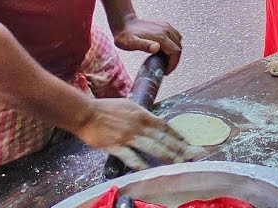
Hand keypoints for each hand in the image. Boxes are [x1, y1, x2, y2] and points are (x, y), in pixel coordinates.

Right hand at [74, 98, 193, 170]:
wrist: (85, 112)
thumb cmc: (105, 108)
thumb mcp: (128, 106)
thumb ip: (141, 115)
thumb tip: (153, 121)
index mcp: (142, 114)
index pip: (165, 126)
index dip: (178, 135)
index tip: (188, 143)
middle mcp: (139, 125)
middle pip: (163, 138)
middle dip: (179, 148)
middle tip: (192, 156)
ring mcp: (128, 136)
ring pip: (153, 147)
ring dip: (168, 156)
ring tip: (179, 164)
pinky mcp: (116, 146)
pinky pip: (132, 157)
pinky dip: (142, 165)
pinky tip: (151, 171)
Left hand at [114, 16, 182, 72]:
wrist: (123, 22)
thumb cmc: (125, 35)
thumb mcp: (131, 43)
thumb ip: (144, 45)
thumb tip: (157, 48)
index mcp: (160, 36)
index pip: (176, 51)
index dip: (173, 63)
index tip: (166, 71)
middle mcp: (166, 30)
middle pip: (179, 47)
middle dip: (174, 59)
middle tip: (165, 67)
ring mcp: (166, 26)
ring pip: (178, 41)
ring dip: (174, 51)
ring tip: (165, 59)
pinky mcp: (164, 25)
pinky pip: (175, 36)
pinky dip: (173, 44)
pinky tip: (164, 49)